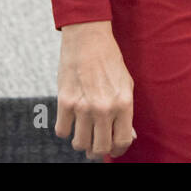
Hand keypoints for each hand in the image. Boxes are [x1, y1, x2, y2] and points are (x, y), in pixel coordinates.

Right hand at [55, 20, 135, 160]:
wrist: (88, 40)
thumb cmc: (110, 62)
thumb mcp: (126, 85)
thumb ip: (126, 113)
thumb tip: (128, 136)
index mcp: (123, 104)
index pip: (122, 141)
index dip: (118, 149)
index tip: (113, 148)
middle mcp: (104, 108)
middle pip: (100, 148)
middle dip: (98, 150)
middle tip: (96, 145)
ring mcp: (83, 106)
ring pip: (80, 144)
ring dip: (82, 142)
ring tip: (84, 133)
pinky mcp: (64, 101)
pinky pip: (62, 131)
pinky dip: (65, 130)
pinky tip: (70, 120)